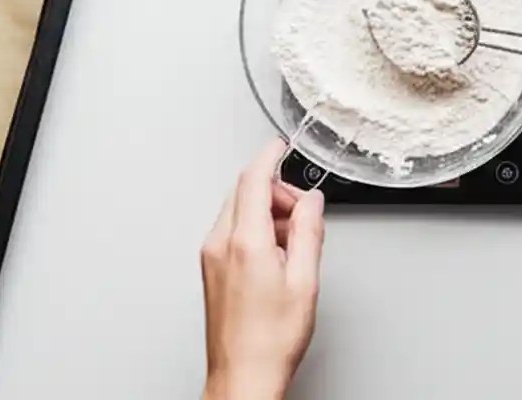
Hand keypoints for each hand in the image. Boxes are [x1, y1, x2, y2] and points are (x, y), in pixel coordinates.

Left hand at [201, 139, 324, 399]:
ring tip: (293, 242)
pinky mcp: (211, 269)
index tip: (280, 146)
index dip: (269, 156)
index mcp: (244, 242)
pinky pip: (232, 231)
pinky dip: (255, 229)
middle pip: (244, 192)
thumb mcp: (305, 280)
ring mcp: (211, 257)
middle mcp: (220, 245)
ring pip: (238, 210)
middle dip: (274, 190)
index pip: (253, 180)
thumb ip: (308, 232)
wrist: (243, 376)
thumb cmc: (271, 340)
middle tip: (302, 210)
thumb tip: (311, 202)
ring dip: (266, 211)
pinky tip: (276, 254)